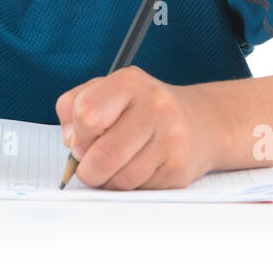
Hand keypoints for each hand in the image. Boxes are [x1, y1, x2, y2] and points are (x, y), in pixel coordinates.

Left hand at [55, 65, 214, 189]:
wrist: (200, 124)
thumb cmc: (141, 109)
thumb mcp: (106, 92)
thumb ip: (74, 107)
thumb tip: (71, 143)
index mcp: (130, 82)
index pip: (87, 113)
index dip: (78, 135)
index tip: (84, 140)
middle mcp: (155, 106)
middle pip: (102, 155)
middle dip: (88, 169)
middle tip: (92, 166)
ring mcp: (172, 138)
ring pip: (119, 180)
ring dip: (109, 181)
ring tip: (118, 167)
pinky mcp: (180, 169)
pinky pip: (138, 191)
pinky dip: (131, 187)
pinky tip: (141, 170)